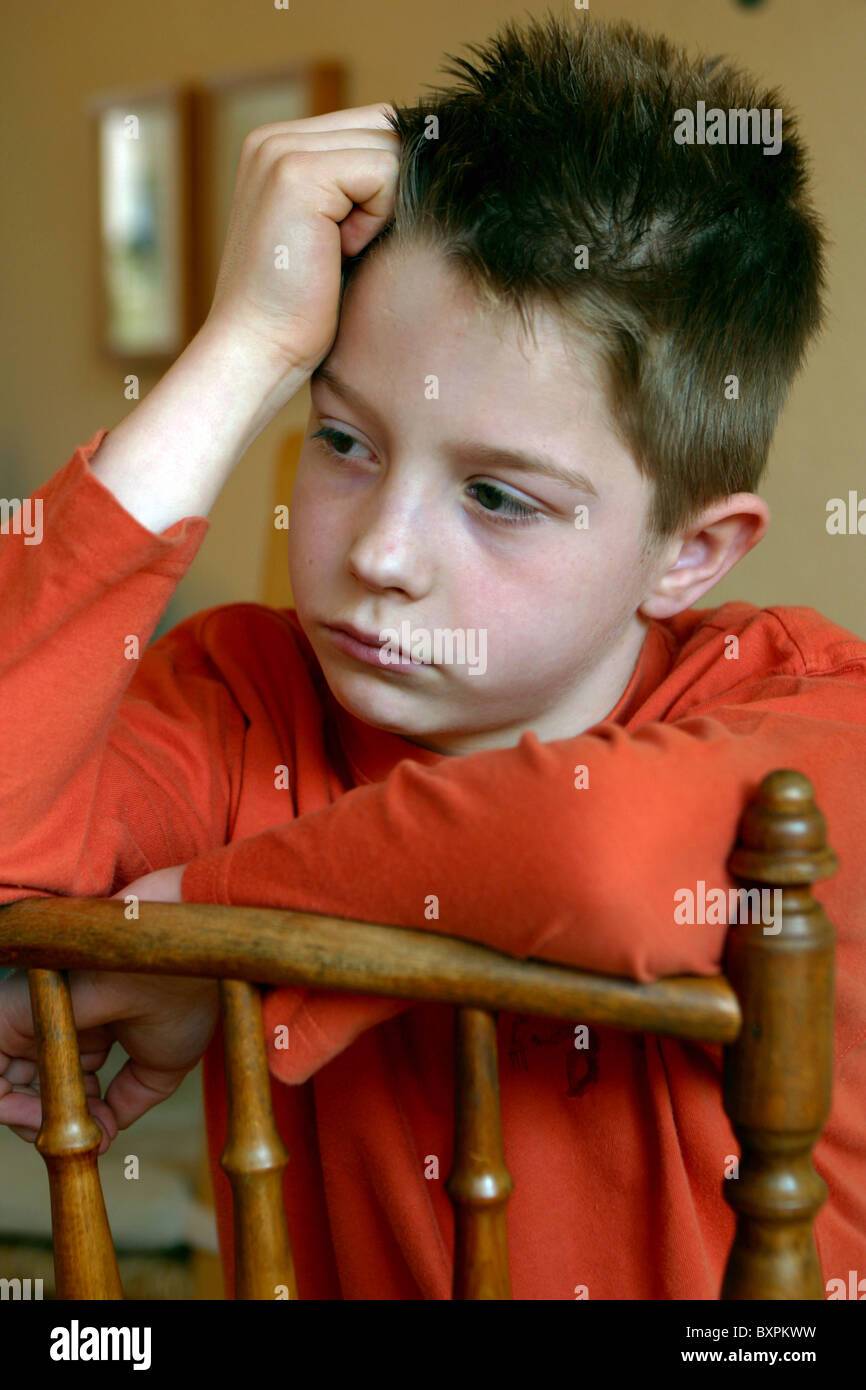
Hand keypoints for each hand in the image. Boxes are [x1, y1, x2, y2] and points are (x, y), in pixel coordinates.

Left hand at [0, 863, 215, 1151]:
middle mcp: (61, 1018)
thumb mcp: (161, 1066)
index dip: (81, 1116)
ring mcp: (37, 1014)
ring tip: (55, 1128)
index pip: (65, 1082)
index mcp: (93, 1025)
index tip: (104, 1135)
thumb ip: (128, 1101)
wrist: (184, 954)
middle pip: (34, 1085)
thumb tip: (103, 1135)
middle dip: (47, 1121)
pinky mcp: (13, 1010)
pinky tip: (38, 1117)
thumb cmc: (185, 995)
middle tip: (79, 1138)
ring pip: (6, 1079)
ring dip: (24, 1117)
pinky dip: (3, 1103)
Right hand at [204, 103, 399, 377]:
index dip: (395, 178)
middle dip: (393, 191)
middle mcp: (274, 138)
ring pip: (390, 147)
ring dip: (382, 210)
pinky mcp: (297, 172)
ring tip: (338, 252)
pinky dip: (375, 220)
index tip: (361, 238)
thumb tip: (431, 157)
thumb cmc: (301, 314)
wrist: (258, 353)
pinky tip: (339, 253)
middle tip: (348, 249)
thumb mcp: (336, 235)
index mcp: (279, 148)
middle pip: (387, 126)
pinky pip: (384, 171)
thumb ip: (362, 188)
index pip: (374, 125)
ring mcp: (281, 150)